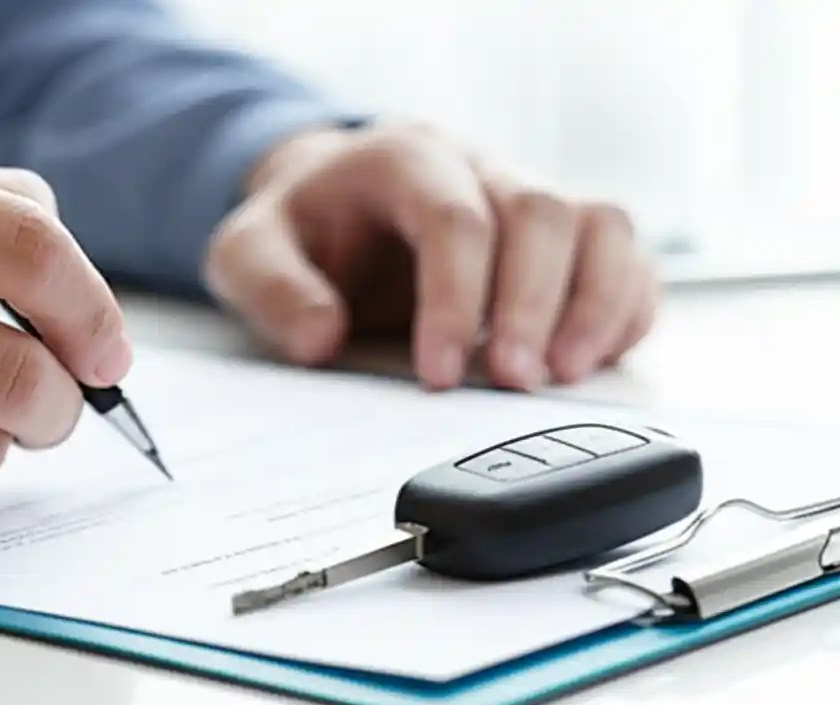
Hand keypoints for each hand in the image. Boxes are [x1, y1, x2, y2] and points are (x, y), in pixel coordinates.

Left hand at [204, 123, 658, 390]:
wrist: (328, 206)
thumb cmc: (299, 231)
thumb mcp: (248, 253)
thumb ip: (271, 288)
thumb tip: (321, 337)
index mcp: (402, 158)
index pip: (452, 217)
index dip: (455, 298)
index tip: (441, 372)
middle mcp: (477, 165)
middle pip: (541, 213)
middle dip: (533, 304)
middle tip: (512, 382)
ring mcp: (524, 195)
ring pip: (599, 224)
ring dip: (596, 304)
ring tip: (565, 375)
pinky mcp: (558, 236)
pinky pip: (620, 257)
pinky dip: (622, 307)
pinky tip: (592, 360)